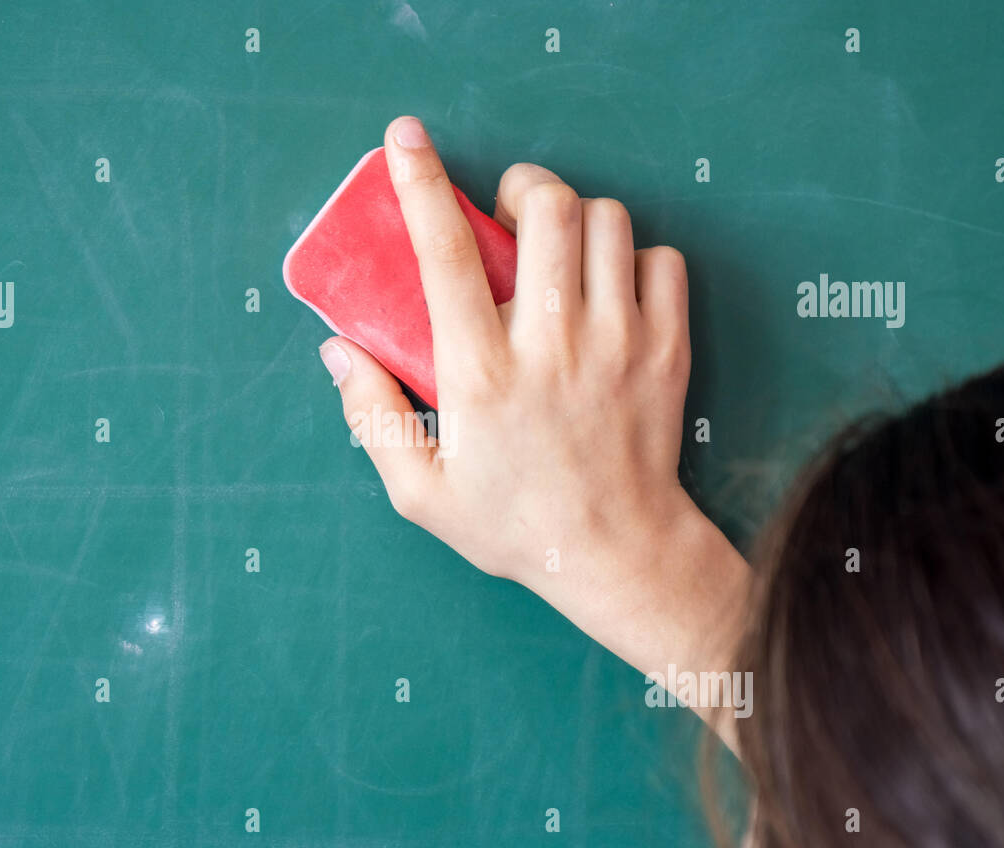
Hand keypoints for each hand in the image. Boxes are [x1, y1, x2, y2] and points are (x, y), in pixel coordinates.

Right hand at [318, 116, 750, 740]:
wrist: (616, 551)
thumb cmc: (512, 524)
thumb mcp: (419, 491)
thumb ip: (372, 416)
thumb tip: (337, 351)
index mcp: (483, 373)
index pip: (445, 256)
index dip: (420, 185)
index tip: (406, 139)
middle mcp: (553, 344)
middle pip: (548, 208)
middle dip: (523, 186)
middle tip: (509, 214)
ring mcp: (618, 341)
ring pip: (607, 221)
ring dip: (577, 218)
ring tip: (559, 252)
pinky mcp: (666, 348)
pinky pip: (662, 259)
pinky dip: (634, 257)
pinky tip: (610, 288)